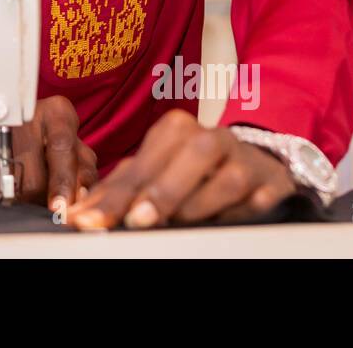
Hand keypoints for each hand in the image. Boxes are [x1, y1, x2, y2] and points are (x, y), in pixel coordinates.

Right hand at [0, 95, 97, 210]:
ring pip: (6, 189)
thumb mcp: (73, 150)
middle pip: (32, 178)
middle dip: (38, 202)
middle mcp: (21, 114)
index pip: (60, 147)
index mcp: (56, 112)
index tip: (60, 208)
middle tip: (41, 208)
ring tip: (22, 197)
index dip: (62, 181)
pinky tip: (0, 190)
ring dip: (16, 204)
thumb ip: (83, 173)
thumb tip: (79, 197)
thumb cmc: (45, 140)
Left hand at [66, 109, 295, 229]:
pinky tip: (226, 222)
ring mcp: (246, 160)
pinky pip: (258, 201)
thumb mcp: (154, 173)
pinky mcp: (272, 184)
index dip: (114, 195)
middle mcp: (213, 138)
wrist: (256, 166)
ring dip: (199, 203)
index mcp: (177, 130)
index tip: (90, 220)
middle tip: (137, 220)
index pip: (141, 164)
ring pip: (227, 178)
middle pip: (188, 157)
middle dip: (161, 191)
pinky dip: (241, 213)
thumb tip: (80, 214)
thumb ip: (119, 192)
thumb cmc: (192, 171)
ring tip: (178, 222)